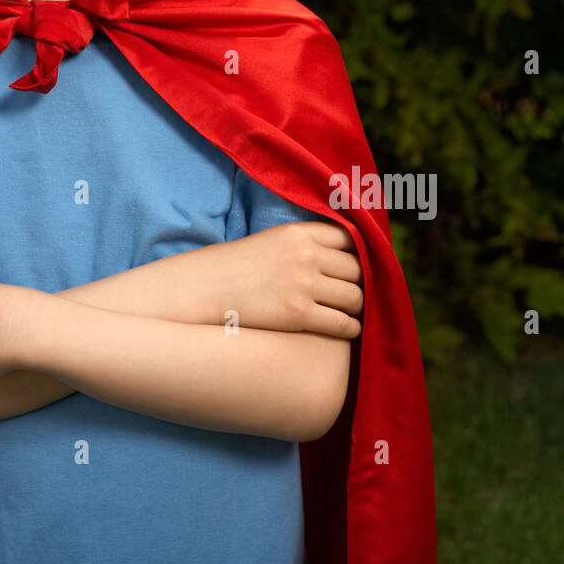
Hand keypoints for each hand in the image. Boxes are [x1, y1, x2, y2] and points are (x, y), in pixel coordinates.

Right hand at [200, 221, 363, 336]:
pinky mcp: (298, 314)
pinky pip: (341, 322)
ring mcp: (303, 284)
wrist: (202, 290)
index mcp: (299, 233)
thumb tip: (336, 260)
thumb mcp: (271, 242)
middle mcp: (306, 255)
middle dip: (362, 283)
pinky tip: (349, 330)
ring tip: (354, 313)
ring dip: (359, 307)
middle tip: (361, 294)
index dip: (360, 256)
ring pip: (355, 296)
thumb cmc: (233, 268)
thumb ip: (303, 245)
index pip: (350, 239)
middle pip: (357, 269)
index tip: (360, 269)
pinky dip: (351, 328)